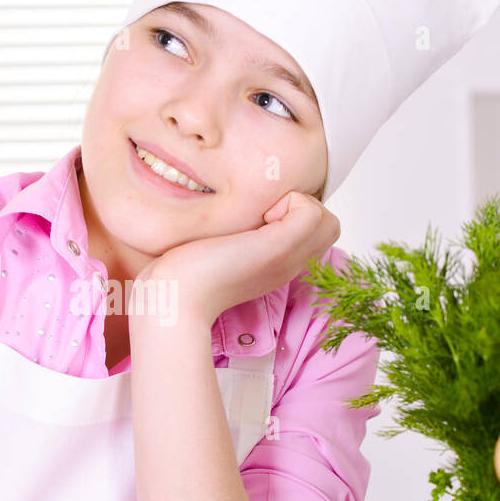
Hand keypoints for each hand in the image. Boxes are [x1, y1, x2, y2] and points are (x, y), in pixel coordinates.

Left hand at [129, 192, 340, 327]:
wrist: (171, 299)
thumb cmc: (181, 277)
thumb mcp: (214, 252)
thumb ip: (228, 237)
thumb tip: (228, 214)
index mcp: (275, 265)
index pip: (314, 235)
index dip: (296, 216)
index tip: (260, 219)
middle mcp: (288, 264)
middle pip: (328, 227)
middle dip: (303, 208)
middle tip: (265, 214)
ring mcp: (286, 258)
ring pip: (327, 219)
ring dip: (300, 204)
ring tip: (263, 215)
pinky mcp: (277, 248)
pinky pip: (313, 211)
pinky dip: (291, 202)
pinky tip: (260, 217)